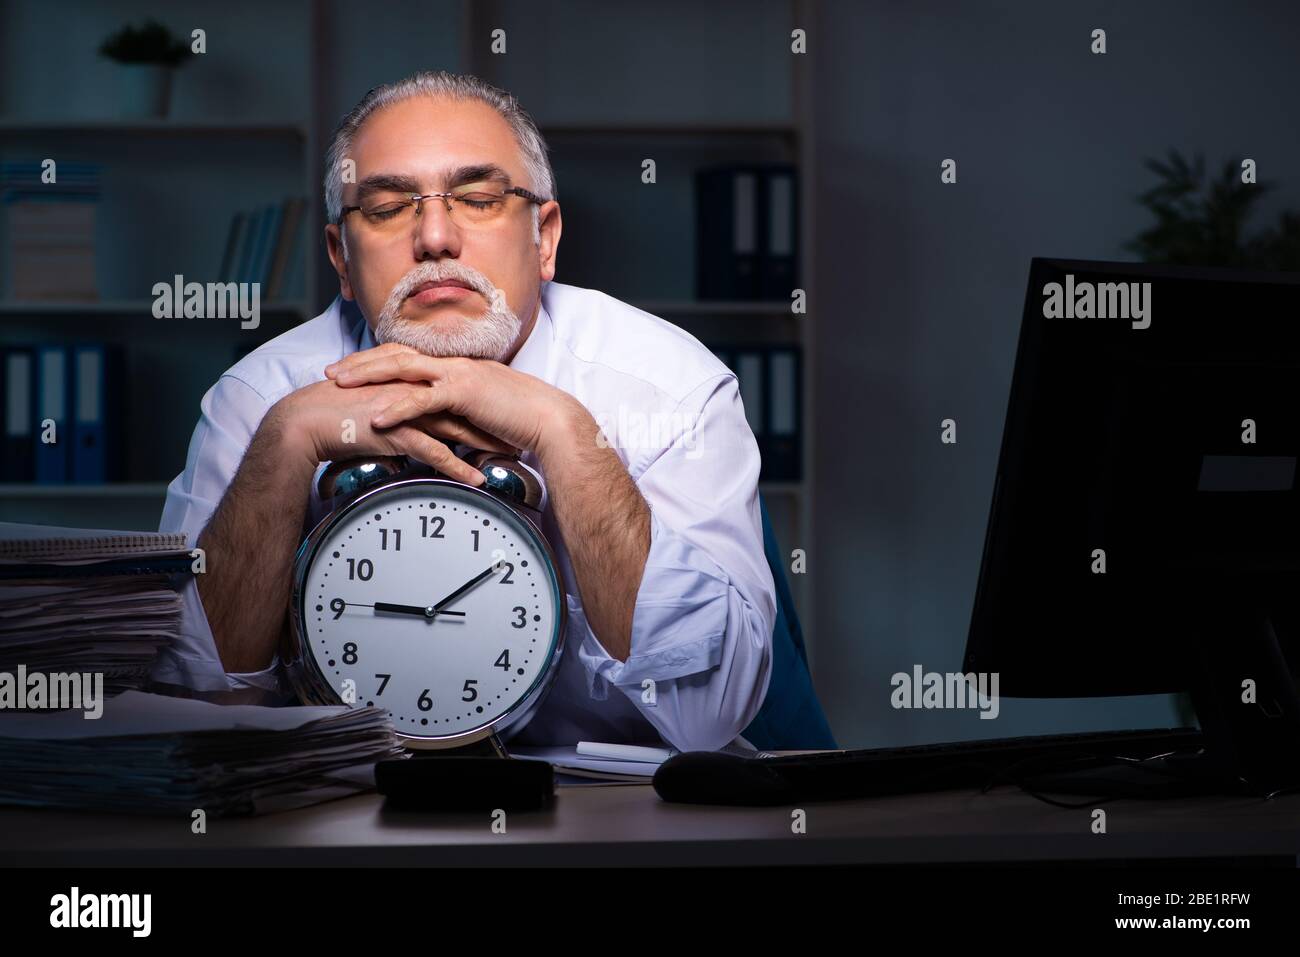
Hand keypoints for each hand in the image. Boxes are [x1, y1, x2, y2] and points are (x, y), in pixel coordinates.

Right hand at [269, 377, 517, 486]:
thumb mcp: (375, 406)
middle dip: (490, 417)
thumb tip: (415, 428)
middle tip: (517, 428)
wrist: (305, 420)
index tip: (500, 410)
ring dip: (484, 441)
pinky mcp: (396, 431)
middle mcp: (410, 390)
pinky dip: (458, 466)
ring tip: (509, 454)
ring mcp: (405, 409)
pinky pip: (434, 451)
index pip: (450, 390)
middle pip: (461, 404)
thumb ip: (398, 412)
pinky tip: (476, 478)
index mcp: (407, 380)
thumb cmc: (335, 414)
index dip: (477, 400)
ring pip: (455, 426)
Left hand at [324, 343, 587, 460]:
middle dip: (360, 362)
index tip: (350, 368)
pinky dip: (398, 407)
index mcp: (456, 367)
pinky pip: (423, 398)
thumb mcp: (481, 413)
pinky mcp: (465, 392)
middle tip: (330, 371)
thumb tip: (440, 427)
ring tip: (340, 385)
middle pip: (397, 354)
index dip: (376, 360)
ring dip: (368, 375)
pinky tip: (378, 418)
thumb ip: (457, 413)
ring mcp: (458, 374)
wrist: (549, 420)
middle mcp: (453, 364)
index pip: (408, 356)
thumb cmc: (520, 420)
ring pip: (403, 367)